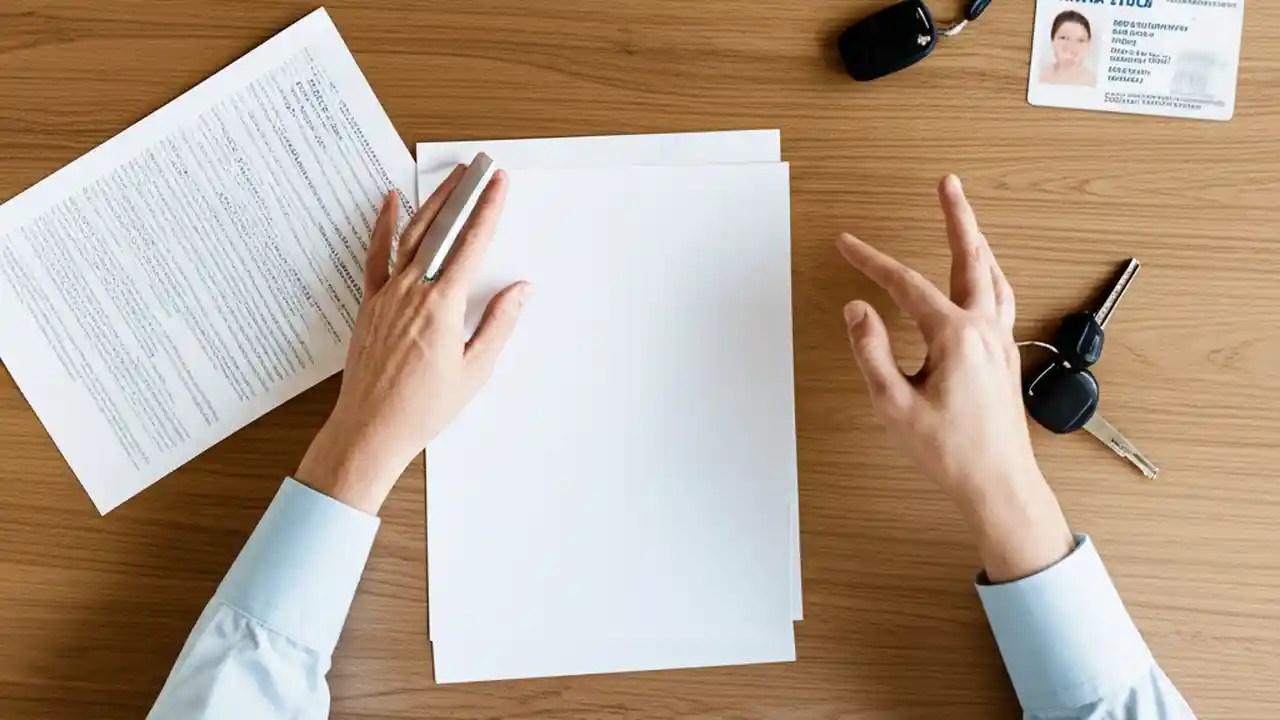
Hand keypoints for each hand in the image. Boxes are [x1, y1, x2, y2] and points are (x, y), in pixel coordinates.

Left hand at [296, 166, 530, 514]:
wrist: (370, 428)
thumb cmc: (423, 408)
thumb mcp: (475, 369)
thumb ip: (498, 323)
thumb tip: (521, 290)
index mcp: (442, 306)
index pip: (471, 244)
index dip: (488, 209)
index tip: (498, 183)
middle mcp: (412, 291)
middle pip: (441, 229)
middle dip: (463, 193)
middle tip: (479, 167)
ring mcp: (387, 294)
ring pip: (410, 234)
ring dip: (431, 202)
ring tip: (450, 178)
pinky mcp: (369, 304)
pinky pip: (375, 255)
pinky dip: (381, 226)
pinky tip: (388, 202)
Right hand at [837, 175, 1072, 581]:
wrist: (998, 485)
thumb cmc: (949, 452)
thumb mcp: (894, 404)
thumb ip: (872, 352)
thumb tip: (858, 310)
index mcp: (956, 337)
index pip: (906, 284)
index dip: (872, 262)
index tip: (847, 245)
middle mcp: (985, 330)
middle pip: (970, 258)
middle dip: (957, 217)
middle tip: (947, 184)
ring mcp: (1002, 342)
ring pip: (993, 276)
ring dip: (976, 243)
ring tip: (964, 221)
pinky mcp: (1006, 357)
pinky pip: (1001, 299)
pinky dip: (988, 274)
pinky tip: (982, 278)